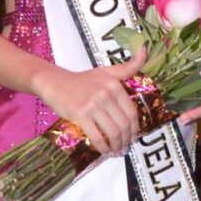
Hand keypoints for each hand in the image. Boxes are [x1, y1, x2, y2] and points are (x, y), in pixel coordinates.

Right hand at [32, 46, 148, 156]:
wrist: (54, 82)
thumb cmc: (82, 80)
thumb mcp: (106, 71)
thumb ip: (127, 67)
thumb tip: (145, 50)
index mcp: (115, 84)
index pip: (131, 112)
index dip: (134, 129)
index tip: (132, 137)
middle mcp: (106, 94)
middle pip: (123, 124)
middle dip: (126, 140)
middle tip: (124, 148)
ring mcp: (93, 104)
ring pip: (112, 132)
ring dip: (116, 146)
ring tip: (116, 151)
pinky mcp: (80, 114)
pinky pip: (97, 136)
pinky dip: (103, 147)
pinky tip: (104, 151)